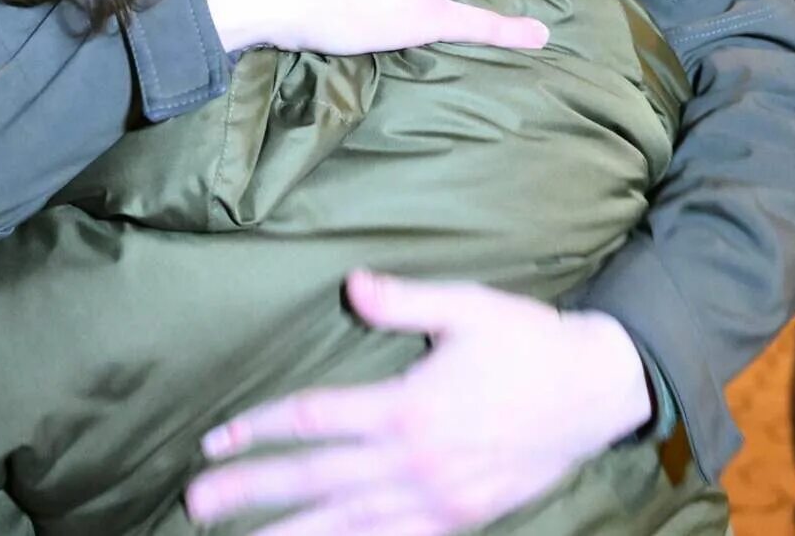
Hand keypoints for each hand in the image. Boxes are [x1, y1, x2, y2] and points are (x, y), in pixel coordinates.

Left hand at [184, 272, 652, 534]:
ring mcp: (438, 500)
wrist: (597, 391)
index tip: (213, 438)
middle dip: (252, 493)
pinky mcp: (460, 520)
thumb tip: (353, 284)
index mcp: (407, 406)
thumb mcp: (468, 306)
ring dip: (290, 534)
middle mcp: (415, 462)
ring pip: (347, 526)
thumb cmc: (528, 341)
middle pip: (315, 482)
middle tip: (197, 503)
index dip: (258, 428)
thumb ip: (405, 301)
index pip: (314, 420)